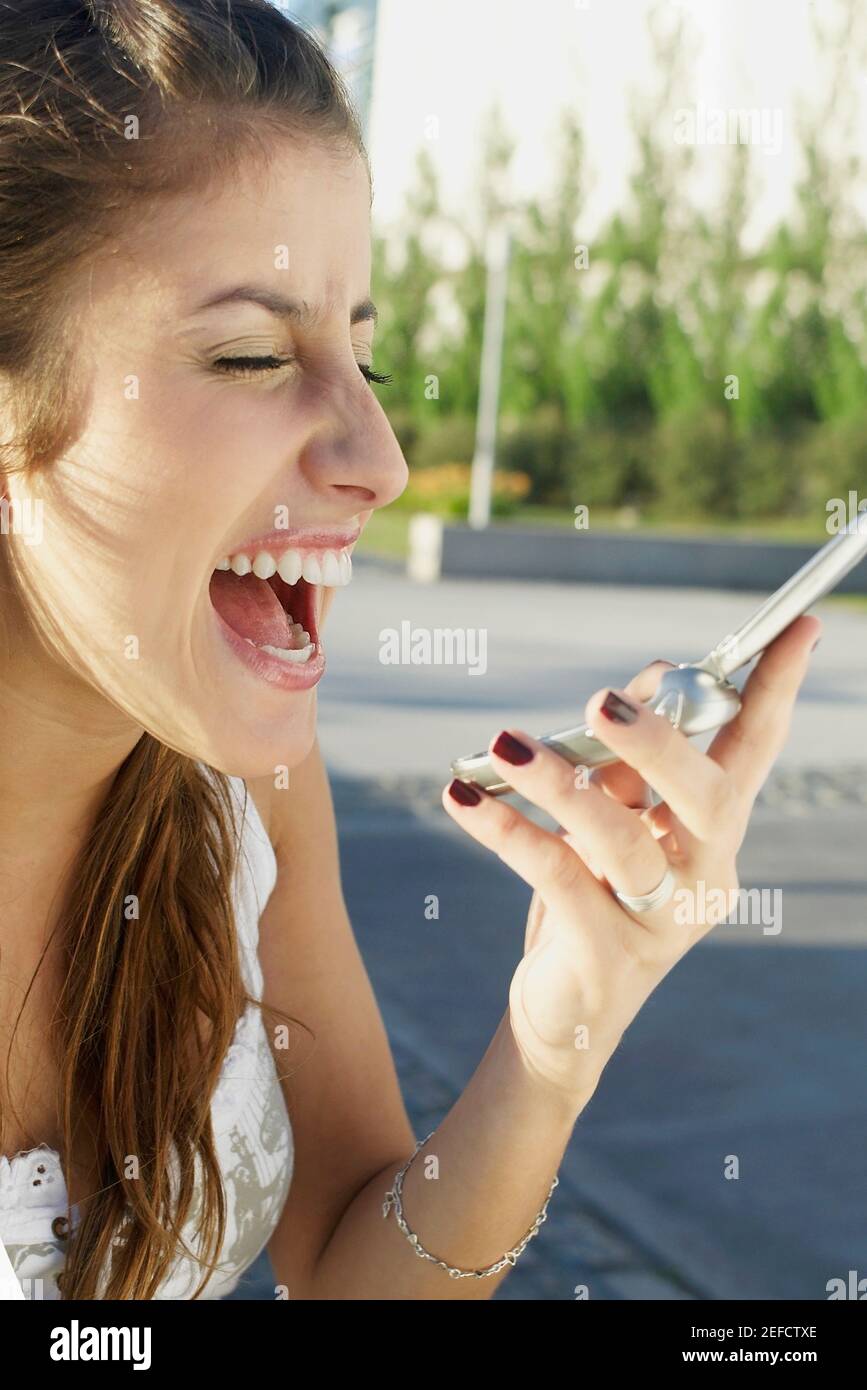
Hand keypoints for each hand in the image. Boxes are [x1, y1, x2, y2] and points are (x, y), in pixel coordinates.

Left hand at [442, 615, 820, 1104]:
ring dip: (562, 785)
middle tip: (601, 699)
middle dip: (659, 743)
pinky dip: (508, 831)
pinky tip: (462, 796)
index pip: (754, 752)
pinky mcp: (607, 956)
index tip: (798, 627)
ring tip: (505, 745)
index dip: (777, 690)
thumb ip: (628, 763)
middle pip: (710, 800)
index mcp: (712, 835)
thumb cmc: (590, 900)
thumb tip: (646, 681)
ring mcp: (661, 923)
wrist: (563, 1014)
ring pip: (624, 842)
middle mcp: (704, 877)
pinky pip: (558, 878)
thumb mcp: (612, 823)